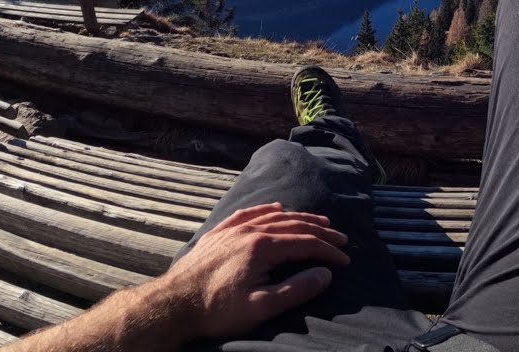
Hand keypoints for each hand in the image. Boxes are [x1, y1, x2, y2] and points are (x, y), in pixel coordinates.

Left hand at [156, 202, 349, 338]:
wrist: (173, 304)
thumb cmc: (217, 310)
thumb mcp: (261, 307)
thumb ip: (296, 289)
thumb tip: (325, 274)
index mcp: (263, 247)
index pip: (306, 242)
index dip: (329, 251)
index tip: (345, 260)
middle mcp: (250, 231)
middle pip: (294, 225)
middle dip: (321, 231)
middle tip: (341, 238)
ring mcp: (232, 229)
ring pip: (273, 216)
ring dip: (300, 218)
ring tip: (318, 221)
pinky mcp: (218, 233)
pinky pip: (247, 213)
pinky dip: (266, 209)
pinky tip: (275, 208)